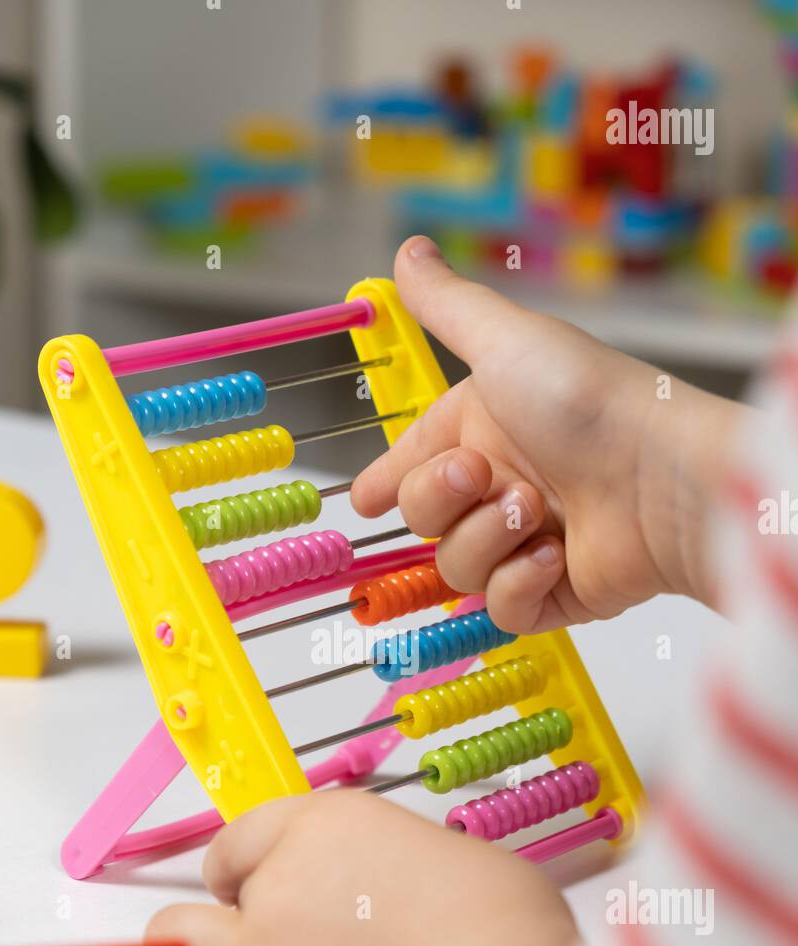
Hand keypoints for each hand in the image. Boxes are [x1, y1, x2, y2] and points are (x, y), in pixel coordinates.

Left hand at [143, 790, 574, 945]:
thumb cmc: (495, 918)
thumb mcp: (453, 860)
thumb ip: (406, 876)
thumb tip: (410, 907)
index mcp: (329, 824)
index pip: (253, 830)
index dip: (249, 856)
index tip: (254, 872)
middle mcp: (282, 880)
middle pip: (215, 884)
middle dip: (224, 905)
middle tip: (250, 932)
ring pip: (174, 943)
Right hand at [352, 237, 741, 630]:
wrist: (662, 477)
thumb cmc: (590, 402)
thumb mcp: (506, 342)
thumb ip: (446, 305)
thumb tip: (407, 253)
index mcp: (484, 432)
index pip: (413, 463)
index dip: (386, 482)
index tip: (366, 500)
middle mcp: (501, 489)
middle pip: (424, 519)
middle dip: (443, 499)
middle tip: (483, 476)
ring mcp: (524, 546)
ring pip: (457, 567)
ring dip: (490, 538)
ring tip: (540, 512)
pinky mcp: (551, 596)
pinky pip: (500, 610)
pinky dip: (520, 583)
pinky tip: (556, 555)